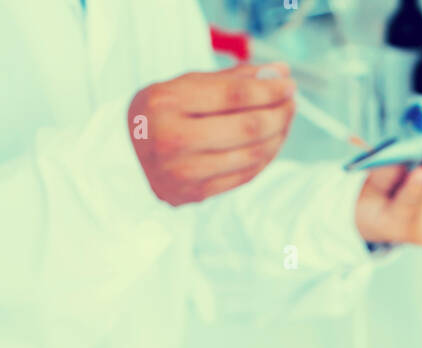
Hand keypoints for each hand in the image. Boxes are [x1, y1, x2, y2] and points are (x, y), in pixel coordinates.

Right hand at [127, 62, 294, 206]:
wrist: (125, 157)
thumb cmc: (161, 114)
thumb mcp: (184, 85)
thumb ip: (231, 80)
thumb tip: (278, 73)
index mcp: (168, 103)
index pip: (234, 96)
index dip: (269, 90)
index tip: (288, 85)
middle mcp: (174, 139)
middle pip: (247, 128)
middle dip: (278, 114)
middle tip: (292, 104)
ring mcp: (184, 172)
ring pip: (251, 155)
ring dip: (276, 138)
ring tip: (284, 123)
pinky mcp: (196, 194)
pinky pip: (244, 176)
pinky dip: (264, 158)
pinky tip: (270, 144)